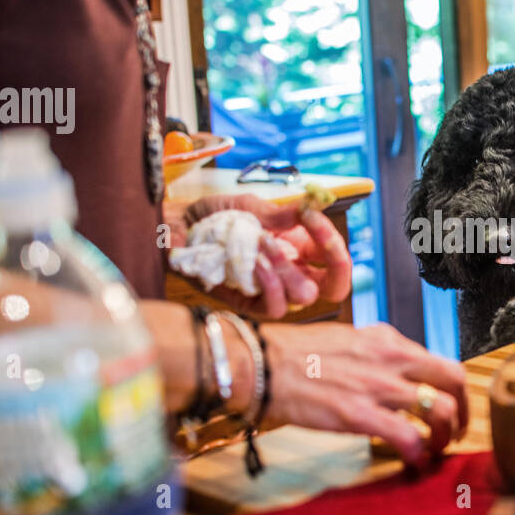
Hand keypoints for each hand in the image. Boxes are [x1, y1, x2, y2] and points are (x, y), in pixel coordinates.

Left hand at [167, 193, 352, 318]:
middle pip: (335, 289)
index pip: (337, 261)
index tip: (310, 214)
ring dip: (290, 267)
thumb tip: (316, 205)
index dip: (334, 241)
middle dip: (337, 263)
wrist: (177, 227)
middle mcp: (291, 275)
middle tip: (315, 235)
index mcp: (300, 251)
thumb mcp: (252, 207)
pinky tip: (256, 264)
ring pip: (303, 297)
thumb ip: (283, 213)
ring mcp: (271, 292)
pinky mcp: (247, 305)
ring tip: (265, 244)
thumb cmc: (215, 215)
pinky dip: (271, 285)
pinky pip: (275, 309)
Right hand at [257, 322, 468, 469]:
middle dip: (465, 409)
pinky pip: (409, 437)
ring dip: (446, 436)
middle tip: (458, 430)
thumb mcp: (347, 340)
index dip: (448, 388)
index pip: (437, 361)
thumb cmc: (295, 353)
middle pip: (455, 379)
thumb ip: (375, 355)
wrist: (263, 364)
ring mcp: (379, 387)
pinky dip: (419, 455)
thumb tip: (390, 373)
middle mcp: (392, 359)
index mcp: (387, 340)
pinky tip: (414, 463)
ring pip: (442, 410)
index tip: (446, 405)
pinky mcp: (361, 415)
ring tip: (436, 450)